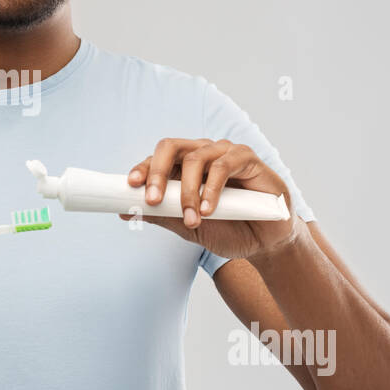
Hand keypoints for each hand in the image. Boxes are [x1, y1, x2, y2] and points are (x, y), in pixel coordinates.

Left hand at [117, 137, 298, 259]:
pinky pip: (222, 166)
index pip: (158, 159)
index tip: (130, 187)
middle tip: (152, 200)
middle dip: (157, 172)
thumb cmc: (227, 229)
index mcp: (185, 166)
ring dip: (188, 192)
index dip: (143, 169)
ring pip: (196, 158)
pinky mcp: (247, 158)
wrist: (265, 242)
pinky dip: (212, 189)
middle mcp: (203, 153)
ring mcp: (225, 152)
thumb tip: (124, 212)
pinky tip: (209, 210)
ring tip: (191, 219)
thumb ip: (161, 215)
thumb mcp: (188, 226)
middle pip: (171, 147)